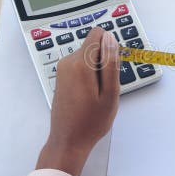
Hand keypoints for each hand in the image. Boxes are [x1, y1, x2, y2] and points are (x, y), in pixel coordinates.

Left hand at [37, 28, 119, 175]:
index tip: (112, 68)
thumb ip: (111, 63)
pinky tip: (90, 96)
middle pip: (94, 46)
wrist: (68, 140)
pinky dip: (89, 76)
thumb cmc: (90, 122)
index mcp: (80, 63)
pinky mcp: (62, 76)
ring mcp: (62, 69)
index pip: (98, 34)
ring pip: (88, 57)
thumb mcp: (110, 93)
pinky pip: (81, 66)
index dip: (110, 48)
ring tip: (97, 94)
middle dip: (104, 62)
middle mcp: (68, 62)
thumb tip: (110, 38)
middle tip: (106, 88)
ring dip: (97, 71)